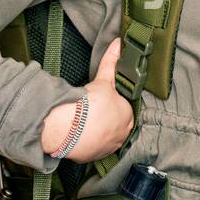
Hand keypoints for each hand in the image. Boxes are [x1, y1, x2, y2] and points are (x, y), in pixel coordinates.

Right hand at [40, 38, 135, 161]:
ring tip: (84, 124)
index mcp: (127, 116)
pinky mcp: (93, 156)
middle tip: (92, 112)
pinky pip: (91, 149)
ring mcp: (107, 147)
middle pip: (115, 125)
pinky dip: (86, 143)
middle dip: (106, 120)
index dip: (112, 104)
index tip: (102, 103)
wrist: (71, 129)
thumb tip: (118, 43)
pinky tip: (78, 135)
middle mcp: (121, 134)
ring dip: (97, 133)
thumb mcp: (103, 80)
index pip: (124, 109)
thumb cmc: (91, 106)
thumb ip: (111, 62)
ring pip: (104, 138)